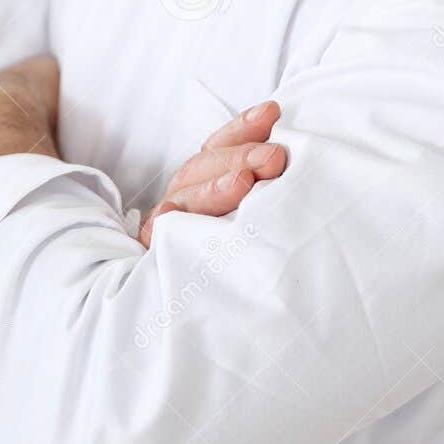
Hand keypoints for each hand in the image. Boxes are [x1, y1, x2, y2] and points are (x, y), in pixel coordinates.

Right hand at [138, 100, 284, 248]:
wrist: (209, 330)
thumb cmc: (244, 261)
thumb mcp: (256, 214)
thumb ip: (263, 185)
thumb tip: (288, 151)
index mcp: (202, 188)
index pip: (218, 149)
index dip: (240, 128)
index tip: (271, 112)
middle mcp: (181, 205)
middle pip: (200, 168)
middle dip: (238, 156)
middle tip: (274, 156)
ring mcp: (167, 233)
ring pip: (182, 200)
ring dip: (213, 189)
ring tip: (244, 183)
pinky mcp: (156, 261)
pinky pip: (160, 240)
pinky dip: (169, 226)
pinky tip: (178, 216)